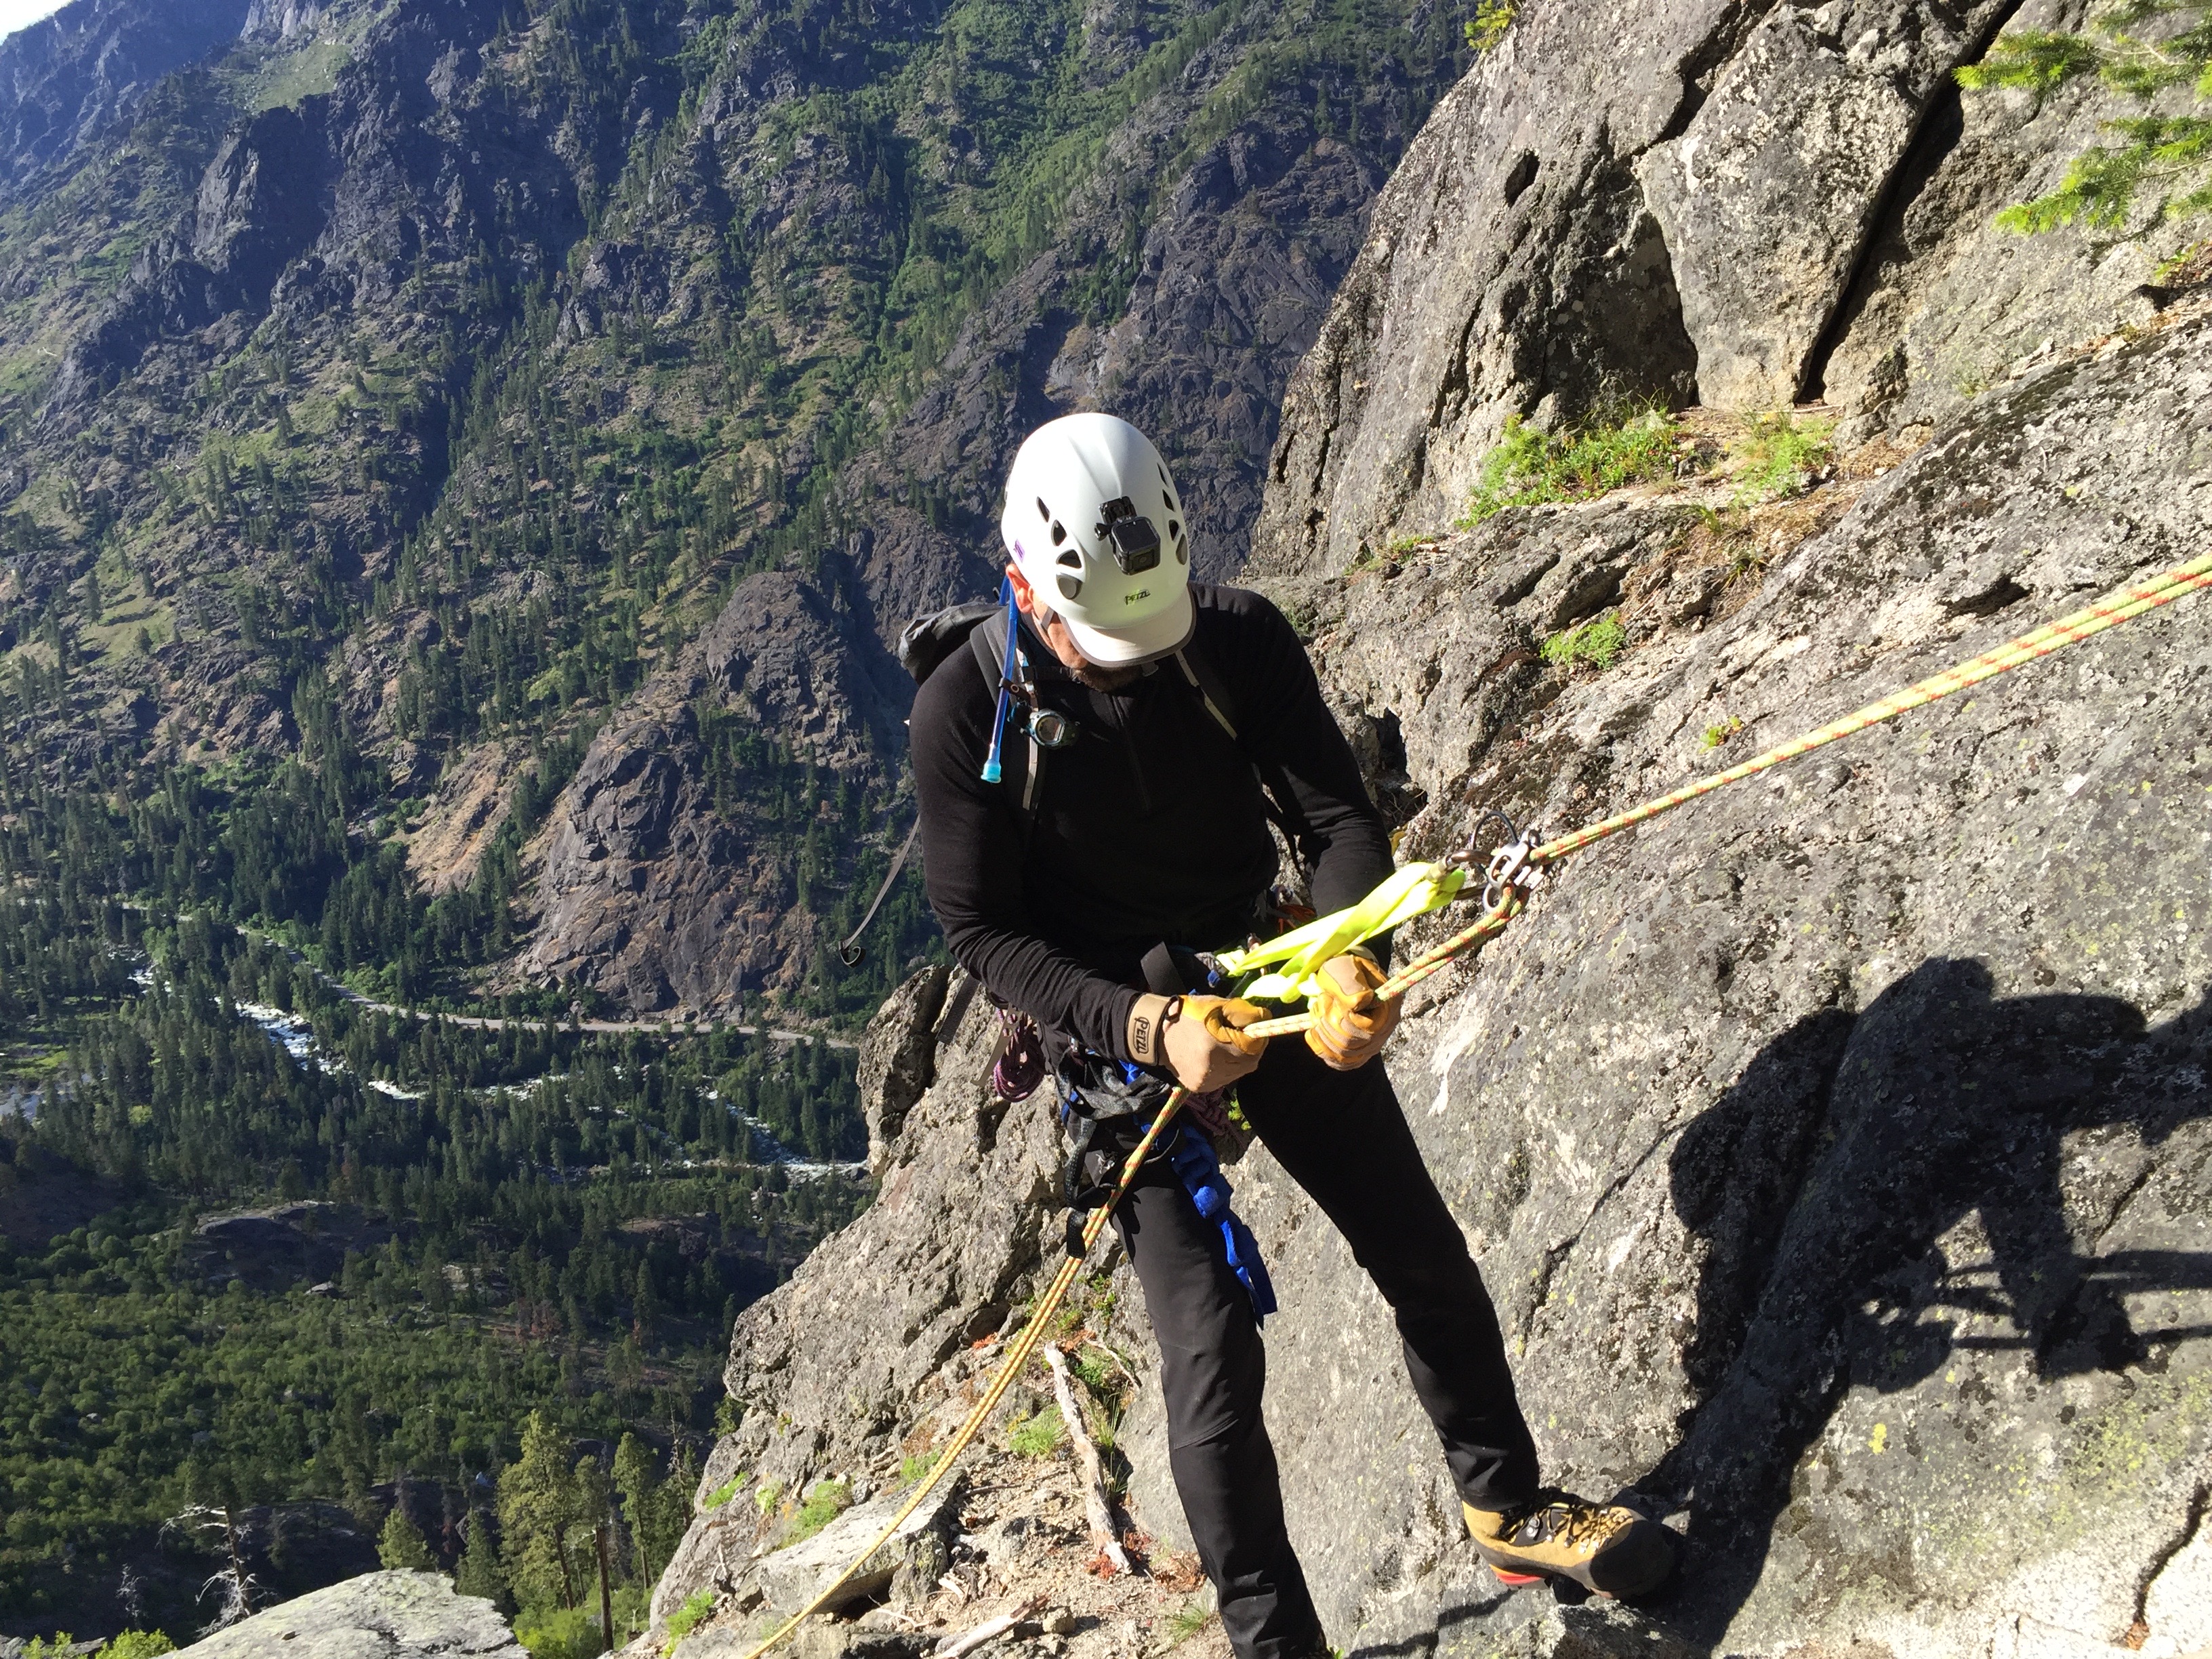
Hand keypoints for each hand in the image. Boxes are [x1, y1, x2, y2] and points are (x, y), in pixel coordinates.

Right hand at [1162, 996, 1268, 1092]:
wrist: (1157, 1034)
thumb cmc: (1188, 1016)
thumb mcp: (1216, 1006)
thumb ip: (1243, 1013)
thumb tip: (1265, 1019)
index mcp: (1214, 1047)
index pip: (1252, 1050)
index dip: (1259, 1040)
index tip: (1255, 1031)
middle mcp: (1210, 1069)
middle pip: (1248, 1065)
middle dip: (1250, 1051)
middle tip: (1241, 1037)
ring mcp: (1204, 1081)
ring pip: (1237, 1074)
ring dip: (1238, 1061)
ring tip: (1225, 1046)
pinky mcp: (1199, 1087)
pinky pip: (1224, 1080)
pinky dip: (1226, 1068)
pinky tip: (1215, 1057)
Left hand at [1305, 952, 1396, 1069]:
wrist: (1343, 975)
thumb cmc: (1345, 970)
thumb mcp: (1346, 969)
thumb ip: (1350, 985)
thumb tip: (1355, 1004)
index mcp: (1389, 1005)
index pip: (1365, 1027)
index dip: (1340, 1015)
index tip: (1326, 996)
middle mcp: (1385, 1029)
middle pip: (1350, 1042)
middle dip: (1327, 1023)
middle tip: (1319, 1002)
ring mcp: (1372, 1043)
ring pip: (1343, 1054)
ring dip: (1322, 1033)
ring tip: (1316, 1012)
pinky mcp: (1357, 1052)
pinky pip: (1339, 1062)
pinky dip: (1321, 1048)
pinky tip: (1313, 1032)